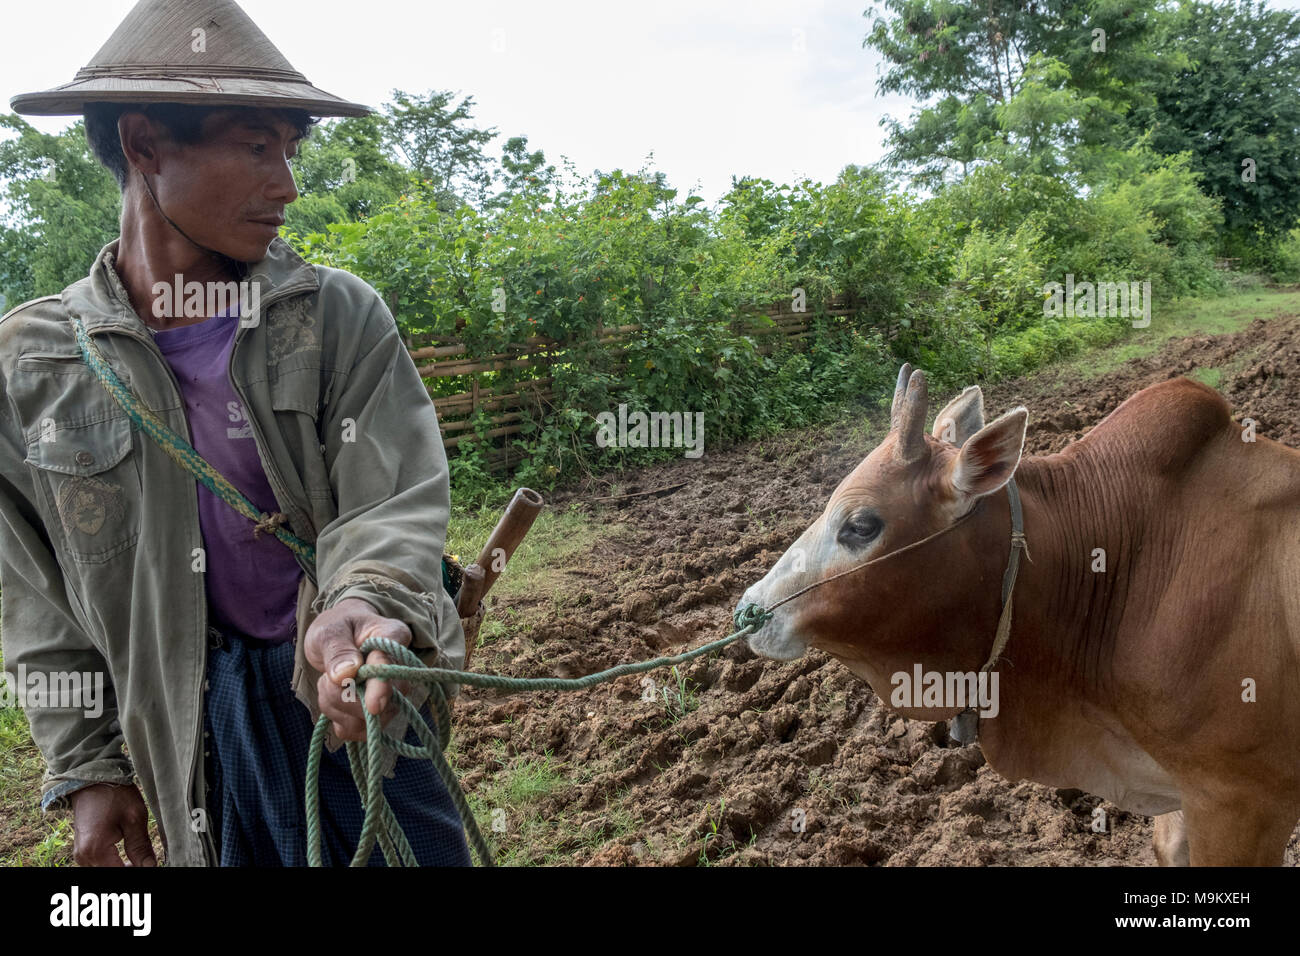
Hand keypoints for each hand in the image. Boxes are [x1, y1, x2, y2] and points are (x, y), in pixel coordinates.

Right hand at [70, 783, 156, 866]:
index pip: (120, 874)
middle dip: (131, 870)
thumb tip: (150, 867)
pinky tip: (128, 859)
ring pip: (105, 871)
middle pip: (110, 875)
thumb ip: (141, 847)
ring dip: (122, 869)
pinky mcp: (82, 850)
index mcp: (95, 851)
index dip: (138, 871)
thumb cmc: (113, 795)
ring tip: (139, 861)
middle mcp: (83, 857)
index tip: (152, 865)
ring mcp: (81, 855)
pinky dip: (113, 865)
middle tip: (147, 862)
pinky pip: (99, 866)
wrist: (91, 780)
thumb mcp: (134, 818)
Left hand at [304, 597, 413, 740]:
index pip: (392, 664)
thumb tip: (345, 675)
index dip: (382, 687)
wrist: (340, 637)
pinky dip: (337, 718)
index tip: (373, 707)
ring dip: (336, 706)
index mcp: (393, 636)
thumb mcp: (329, 632)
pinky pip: (357, 730)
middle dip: (343, 696)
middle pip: (381, 701)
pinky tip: (334, 698)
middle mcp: (401, 668)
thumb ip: (337, 650)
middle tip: (326, 676)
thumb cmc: (338, 628)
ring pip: (366, 720)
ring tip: (329, 682)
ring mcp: (394, 694)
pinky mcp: (381, 714)